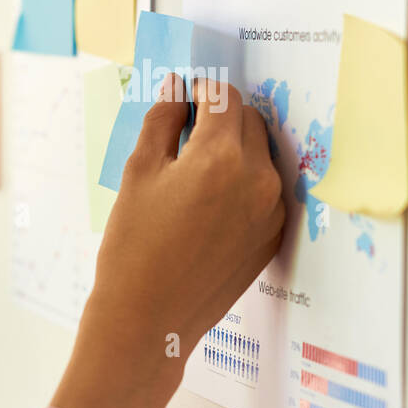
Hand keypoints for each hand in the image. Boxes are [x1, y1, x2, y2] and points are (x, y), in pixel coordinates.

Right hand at [52, 74, 284, 407]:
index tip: (186, 97)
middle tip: (186, 133)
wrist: (149, 319)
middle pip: (249, 120)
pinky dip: (245, 180)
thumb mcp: (138, 172)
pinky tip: (211, 200)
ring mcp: (272, 209)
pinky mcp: (274, 234)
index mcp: (221, 157)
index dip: (202, 90)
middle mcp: (257, 178)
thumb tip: (177, 88)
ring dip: (236, 147)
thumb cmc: (133, 245)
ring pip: (261, 153)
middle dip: (221, 116)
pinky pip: (266, 188)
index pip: (224, 97)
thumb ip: (162, 120)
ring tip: (197, 170)